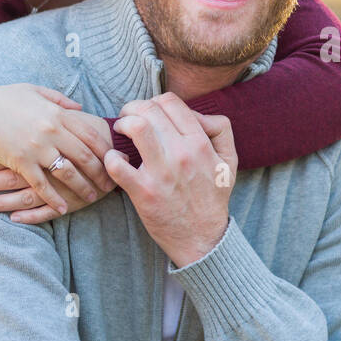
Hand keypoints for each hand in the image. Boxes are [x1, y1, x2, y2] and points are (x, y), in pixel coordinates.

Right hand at [0, 84, 116, 214]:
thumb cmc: (5, 99)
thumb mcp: (36, 91)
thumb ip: (61, 100)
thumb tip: (80, 109)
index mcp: (58, 113)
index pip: (91, 134)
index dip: (106, 149)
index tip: (116, 159)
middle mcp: (51, 131)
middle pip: (85, 155)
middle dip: (101, 171)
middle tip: (111, 184)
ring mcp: (36, 148)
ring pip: (67, 172)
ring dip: (82, 187)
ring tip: (92, 197)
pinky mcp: (20, 162)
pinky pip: (42, 184)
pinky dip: (54, 198)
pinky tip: (64, 208)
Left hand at [104, 92, 236, 267]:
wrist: (203, 238)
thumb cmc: (212, 198)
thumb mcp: (229, 161)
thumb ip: (220, 130)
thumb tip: (196, 114)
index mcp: (200, 143)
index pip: (171, 102)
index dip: (154, 101)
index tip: (148, 112)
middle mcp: (181, 154)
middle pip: (149, 109)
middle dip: (132, 108)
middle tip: (128, 117)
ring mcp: (162, 173)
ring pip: (135, 128)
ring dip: (122, 124)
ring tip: (120, 131)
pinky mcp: (143, 193)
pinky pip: (117, 166)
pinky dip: (111, 158)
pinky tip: (115, 160)